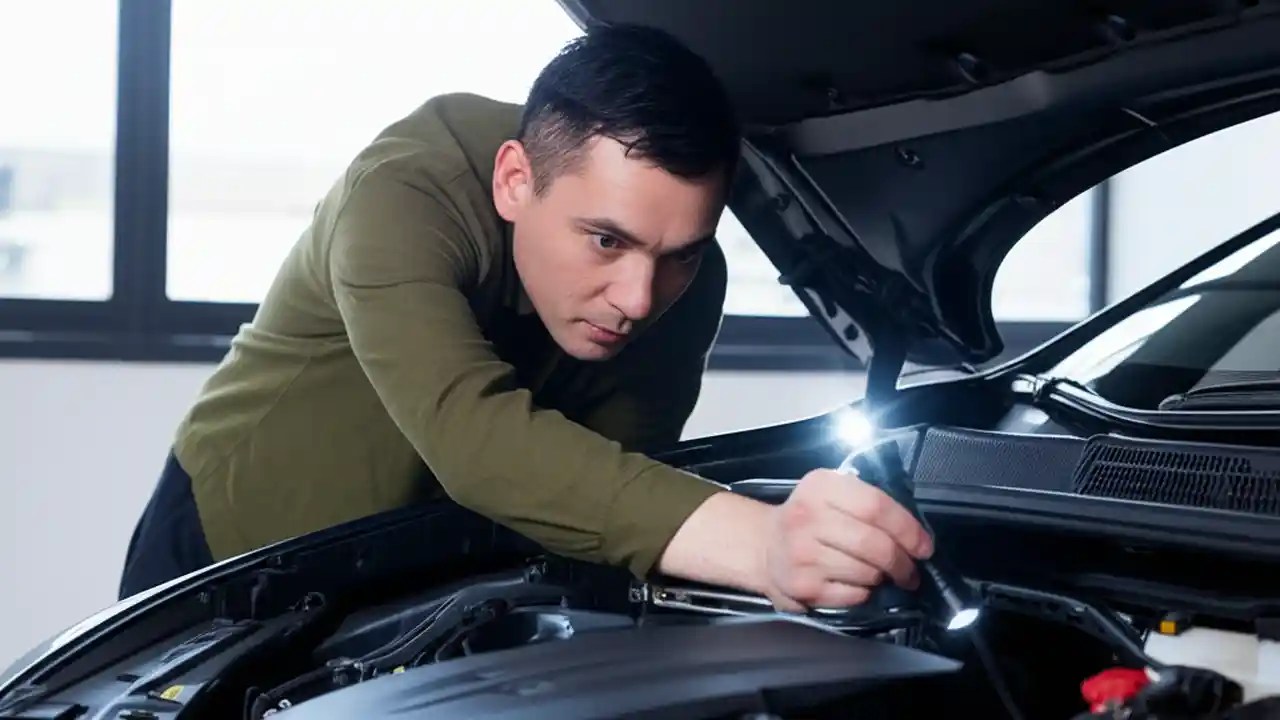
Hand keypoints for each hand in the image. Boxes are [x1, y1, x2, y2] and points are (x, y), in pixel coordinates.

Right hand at [760, 467, 933, 612]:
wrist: (763, 546)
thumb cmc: (808, 519)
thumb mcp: (830, 495)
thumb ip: (866, 504)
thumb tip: (915, 534)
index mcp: (820, 487)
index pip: (876, 506)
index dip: (907, 529)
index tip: (923, 546)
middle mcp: (807, 518)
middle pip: (874, 544)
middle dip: (901, 562)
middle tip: (910, 571)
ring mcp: (802, 554)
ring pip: (867, 572)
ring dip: (880, 577)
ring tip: (876, 573)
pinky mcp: (802, 586)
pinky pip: (854, 595)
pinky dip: (863, 592)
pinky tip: (853, 583)